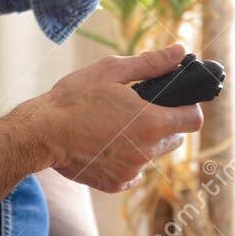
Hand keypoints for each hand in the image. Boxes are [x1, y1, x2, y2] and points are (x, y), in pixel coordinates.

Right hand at [28, 44, 202, 192]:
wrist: (41, 134)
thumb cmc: (74, 99)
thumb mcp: (112, 71)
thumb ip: (150, 64)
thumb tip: (179, 51)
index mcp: (152, 122)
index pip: (193, 120)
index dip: (188, 108)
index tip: (176, 101)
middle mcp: (147, 151)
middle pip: (175, 140)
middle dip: (165, 124)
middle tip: (139, 110)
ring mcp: (131, 171)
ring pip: (151, 155)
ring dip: (143, 142)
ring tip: (115, 126)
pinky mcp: (115, 184)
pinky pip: (132, 172)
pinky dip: (125, 159)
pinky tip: (105, 144)